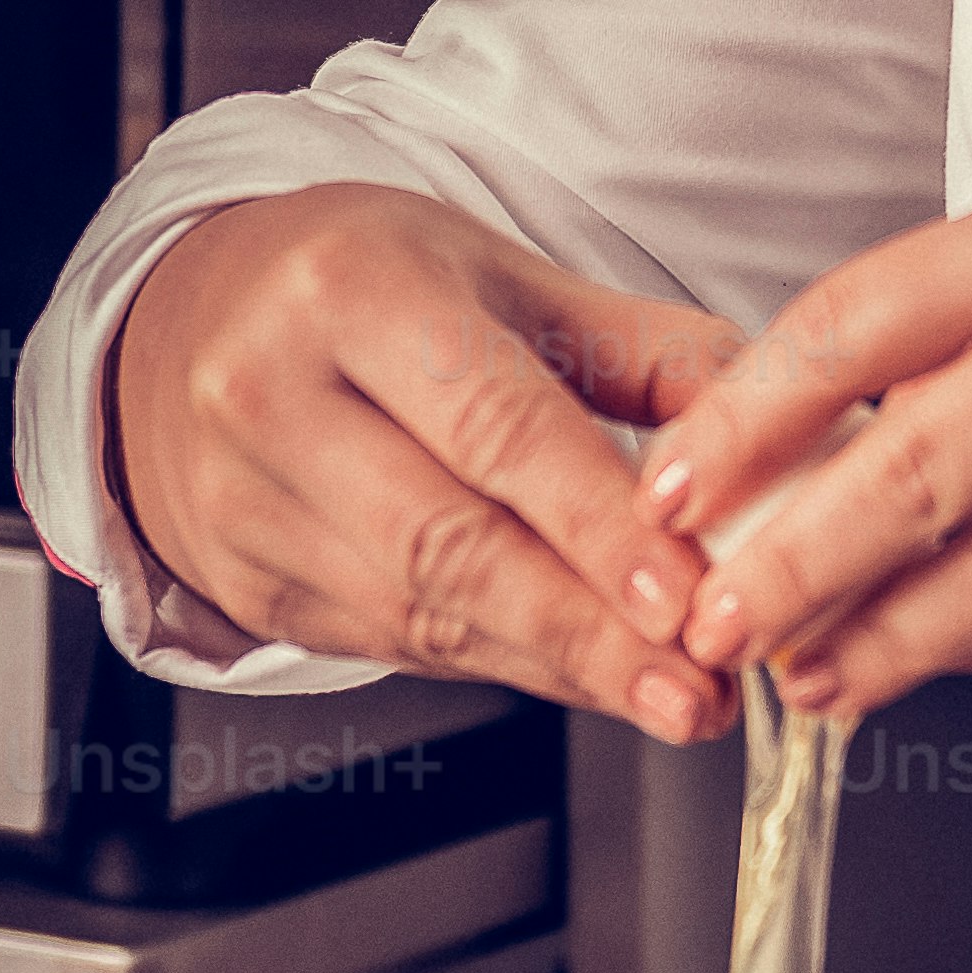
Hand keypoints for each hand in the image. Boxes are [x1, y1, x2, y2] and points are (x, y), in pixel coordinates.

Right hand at [108, 188, 752, 745]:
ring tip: (669, 696)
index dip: (594, 523)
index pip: (492, 423)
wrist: (186, 318)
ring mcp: (240, 499)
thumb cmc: (365, 286)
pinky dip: (499, 665)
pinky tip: (578, 676)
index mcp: (350, 289)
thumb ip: (642, 355)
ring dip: (558, 665)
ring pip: (420, 609)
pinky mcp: (241, 583)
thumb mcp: (497, 275)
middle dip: (590, 630)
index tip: (688, 599)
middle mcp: (270, 394)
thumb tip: (785, 435)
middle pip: (449, 539)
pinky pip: (390, 642)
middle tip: (699, 689)